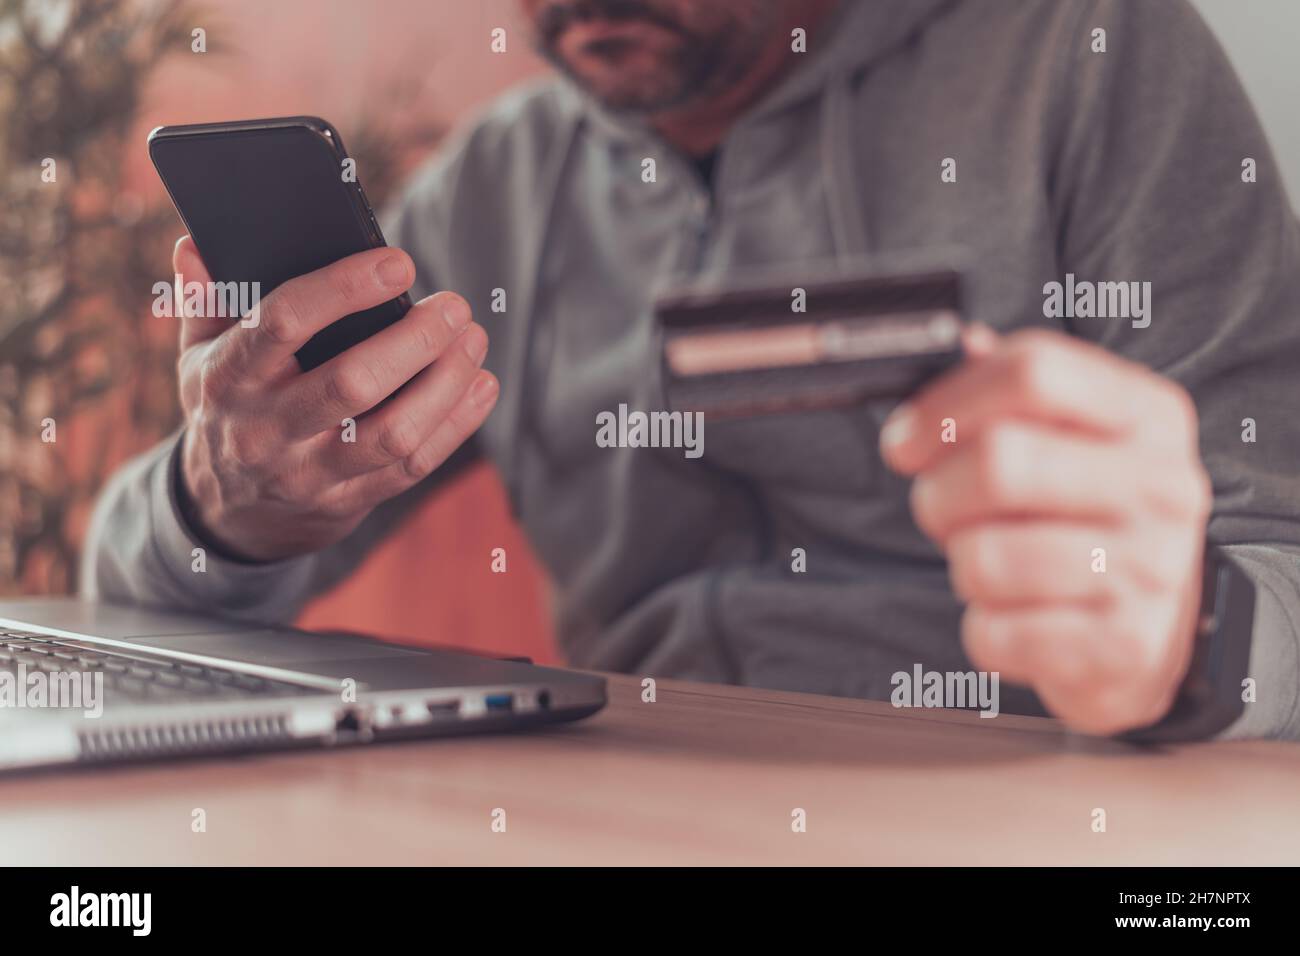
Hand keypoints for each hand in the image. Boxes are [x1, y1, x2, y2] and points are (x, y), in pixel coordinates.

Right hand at [172, 235, 498, 561]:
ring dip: (445, 385)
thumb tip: (196, 244)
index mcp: (227, 378)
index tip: (398, 263)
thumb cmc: (227, 408)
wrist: (229, 512)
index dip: (344, 289)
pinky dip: (455, 424)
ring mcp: (309, 474)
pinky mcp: (348, 502)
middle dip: (415, 341)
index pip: (283, 323)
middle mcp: (266, 431)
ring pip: (393, 433)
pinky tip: (480, 386)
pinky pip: (411, 465)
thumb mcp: (199, 357)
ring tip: (473, 341)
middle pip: (352, 383)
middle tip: (454, 307)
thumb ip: (204, 300)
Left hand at [880, 326, 1211, 734]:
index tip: (904, 441)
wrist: (1165, 628)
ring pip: (984, 558)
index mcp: (1148, 415)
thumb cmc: (1093, 516)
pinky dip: (983, 628)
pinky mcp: (1122, 647)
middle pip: (1000, 462)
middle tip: (940, 509)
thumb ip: (1013, 388)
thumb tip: (959, 340)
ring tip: (991, 564)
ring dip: (962, 564)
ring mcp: (1149, 570)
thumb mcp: (1077, 439)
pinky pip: (993, 632)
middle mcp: (1162, 486)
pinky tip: (1017, 616)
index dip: (946, 403)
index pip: (1035, 372)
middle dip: (939, 493)